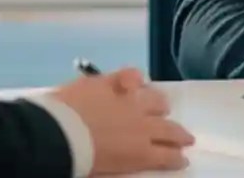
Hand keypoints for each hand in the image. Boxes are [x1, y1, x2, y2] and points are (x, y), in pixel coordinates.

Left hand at [49, 67, 194, 174]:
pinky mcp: (109, 83)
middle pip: (169, 129)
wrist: (56, 135)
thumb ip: (124, 164)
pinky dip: (133, 78)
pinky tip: (135, 81)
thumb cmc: (78, 161)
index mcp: (140, 152)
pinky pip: (128, 75)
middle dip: (180, 135)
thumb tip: (131, 159)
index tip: (183, 159)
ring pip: (154, 99)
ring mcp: (127, 101)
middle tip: (187, 137)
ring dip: (160, 105)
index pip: (168, 156)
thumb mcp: (106, 171)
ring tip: (163, 106)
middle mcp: (141, 125)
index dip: (177, 158)